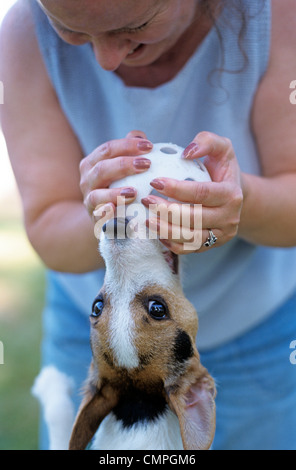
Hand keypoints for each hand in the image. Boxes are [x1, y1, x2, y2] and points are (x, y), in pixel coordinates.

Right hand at [79, 131, 152, 218]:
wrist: (105, 216)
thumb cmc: (117, 185)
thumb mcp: (121, 167)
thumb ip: (129, 151)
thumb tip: (139, 135)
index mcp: (92, 163)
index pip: (108, 149)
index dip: (127, 145)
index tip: (149, 146)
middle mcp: (87, 180)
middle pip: (102, 168)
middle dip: (124, 165)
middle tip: (146, 164)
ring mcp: (89, 200)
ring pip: (97, 194)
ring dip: (115, 192)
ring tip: (134, 192)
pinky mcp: (94, 218)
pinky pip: (99, 216)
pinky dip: (106, 213)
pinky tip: (116, 210)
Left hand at [141, 131, 243, 253]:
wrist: (231, 195)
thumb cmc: (220, 168)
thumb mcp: (221, 148)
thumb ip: (207, 141)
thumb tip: (187, 152)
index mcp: (232, 195)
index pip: (201, 193)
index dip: (177, 189)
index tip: (155, 181)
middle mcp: (230, 218)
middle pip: (194, 218)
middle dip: (167, 210)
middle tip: (146, 199)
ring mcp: (220, 235)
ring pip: (190, 237)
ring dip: (165, 229)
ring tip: (146, 218)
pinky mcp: (210, 246)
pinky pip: (187, 249)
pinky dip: (169, 242)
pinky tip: (155, 230)